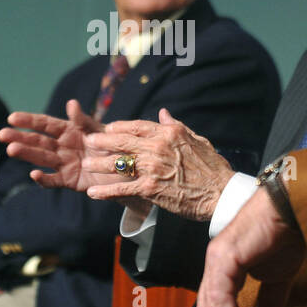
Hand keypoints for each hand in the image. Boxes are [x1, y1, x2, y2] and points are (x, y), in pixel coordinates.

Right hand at [0, 99, 114, 192]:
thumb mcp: (101, 130)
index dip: (29, 121)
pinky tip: (33, 175)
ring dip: (27, 154)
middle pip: (38, 141)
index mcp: (69, 131)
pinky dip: (43, 179)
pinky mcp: (70, 181)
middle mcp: (62, 146)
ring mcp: (64, 164)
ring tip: (11, 149)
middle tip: (2, 134)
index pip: (45, 124)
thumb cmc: (114, 144)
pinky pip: (54, 180)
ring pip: (42, 158)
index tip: (12, 118)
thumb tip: (71, 103)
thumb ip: (84, 120)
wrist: (129, 169)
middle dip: (20, 137)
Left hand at [80, 109, 235, 220]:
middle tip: (89, 141)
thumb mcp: (197, 139)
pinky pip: (122, 188)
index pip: (138, 126)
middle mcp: (157, 147)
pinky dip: (105, 191)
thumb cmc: (213, 167)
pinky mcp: (149, 188)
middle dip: (103, 141)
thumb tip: (163, 113)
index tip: (109, 127)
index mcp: (169, 133)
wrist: (220, 193)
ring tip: (86, 163)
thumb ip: (176, 126)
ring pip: (118, 163)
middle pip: (122, 142)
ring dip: (99, 163)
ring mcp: (152, 168)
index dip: (120, 127)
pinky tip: (93, 192)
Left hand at [198, 187, 306, 306]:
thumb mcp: (278, 275)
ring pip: (212, 303)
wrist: (296, 211)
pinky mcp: (226, 257)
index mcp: (225, 265)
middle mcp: (216, 261)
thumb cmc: (288, 235)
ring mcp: (218, 258)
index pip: (215, 302)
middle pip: (208, 306)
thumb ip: (271, 297)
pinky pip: (222, 295)